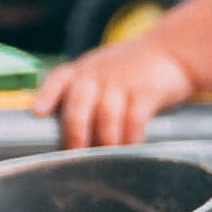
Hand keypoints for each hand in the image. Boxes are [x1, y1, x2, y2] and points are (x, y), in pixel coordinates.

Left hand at [52, 35, 203, 148]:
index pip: (57, 79)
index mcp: (83, 70)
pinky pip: (134, 119)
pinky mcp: (147, 91)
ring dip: (103, 140)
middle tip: (74, 154)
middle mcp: (98, 74)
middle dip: (74, 132)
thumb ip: (84, 93)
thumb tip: (68, 133)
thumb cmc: (131, 69)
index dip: (46, 96)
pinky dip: (130, 138)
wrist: (173, 51)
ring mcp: (122, 81)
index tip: (38, 112)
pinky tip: (129, 149)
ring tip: (102, 159)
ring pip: (106, 116)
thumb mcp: (102, 71)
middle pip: (79, 104)